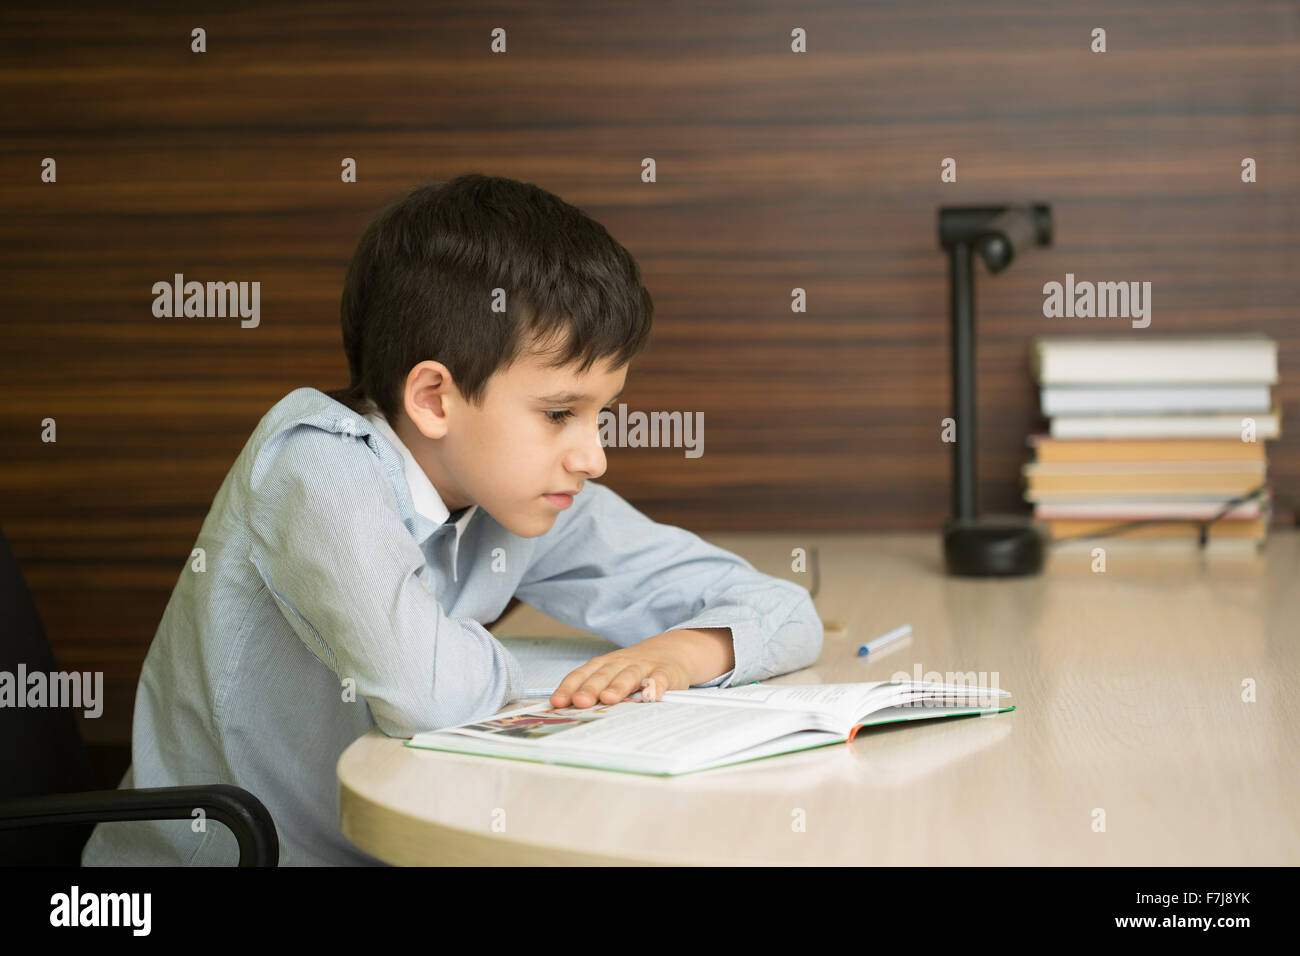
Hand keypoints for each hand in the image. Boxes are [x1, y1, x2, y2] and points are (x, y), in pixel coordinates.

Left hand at [549, 628, 732, 708]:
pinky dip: (656, 686)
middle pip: (603, 675)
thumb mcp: (612, 674)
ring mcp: (644, 666)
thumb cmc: (633, 669)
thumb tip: (564, 711)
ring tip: (609, 698)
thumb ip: (593, 689)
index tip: (557, 702)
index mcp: (604, 665)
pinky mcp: (667, 672)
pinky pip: (661, 678)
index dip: (569, 687)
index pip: (583, 674)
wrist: (672, 651)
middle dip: (590, 688)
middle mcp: (621, 663)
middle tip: (580, 702)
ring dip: (618, 686)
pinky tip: (651, 696)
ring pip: (629, 675)